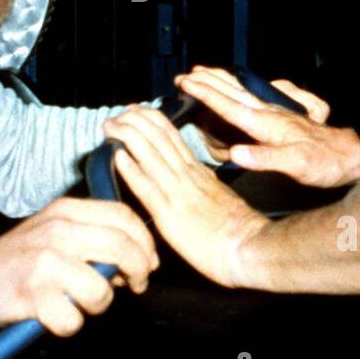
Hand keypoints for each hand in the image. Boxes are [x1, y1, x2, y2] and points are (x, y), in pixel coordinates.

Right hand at [0, 197, 158, 336]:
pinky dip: (70, 324)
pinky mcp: (32, 295)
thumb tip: (138, 256)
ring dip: (100, 304)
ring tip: (83, 302)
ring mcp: (44, 263)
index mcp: (66, 211)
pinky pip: (72, 319)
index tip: (149, 261)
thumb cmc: (21, 257)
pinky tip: (56, 315)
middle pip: (122, 248)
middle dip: (139, 271)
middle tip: (136, 285)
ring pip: (100, 289)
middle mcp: (57, 231)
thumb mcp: (55, 228)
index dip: (145, 241)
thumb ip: (93, 233)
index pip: (123, 216)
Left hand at [103, 105, 269, 288]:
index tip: (134, 110)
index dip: (150, 118)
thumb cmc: (237, 228)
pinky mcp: (170, 215)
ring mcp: (178, 193)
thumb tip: (187, 176)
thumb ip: (201, 182)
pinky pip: (147, 188)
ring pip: (151, 154)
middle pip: (158, 137)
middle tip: (115, 115)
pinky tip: (117, 157)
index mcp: (198, 170)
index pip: (171, 135)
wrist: (249, 248)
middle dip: (133, 121)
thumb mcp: (219, 194)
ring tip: (110, 127)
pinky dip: (131, 169)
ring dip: (127, 137)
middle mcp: (187, 175)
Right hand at [176, 66, 359, 187]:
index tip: (187, 83)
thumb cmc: (325, 163)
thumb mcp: (296, 165)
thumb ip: (265, 158)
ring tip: (202, 73)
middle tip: (185, 74)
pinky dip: (238, 89)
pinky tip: (235, 87)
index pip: (230, 105)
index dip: (207, 94)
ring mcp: (277, 113)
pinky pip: (253, 97)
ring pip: (242, 92)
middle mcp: (270, 114)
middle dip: (208, 82)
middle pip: (233, 93)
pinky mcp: (284, 116)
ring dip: (221, 82)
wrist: (352, 155)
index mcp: (267, 124)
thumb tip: (235, 153)